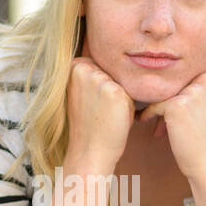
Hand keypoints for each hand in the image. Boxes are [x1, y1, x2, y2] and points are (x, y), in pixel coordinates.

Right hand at [65, 56, 133, 171]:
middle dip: (112, 88)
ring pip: (123, 81)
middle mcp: (84, 69)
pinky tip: (115, 117)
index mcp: (74, 65)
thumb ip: (92, 72)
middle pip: (113, 70)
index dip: (103, 84)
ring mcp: (99, 79)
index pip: (102, 63)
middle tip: (100, 109)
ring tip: (107, 113)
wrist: (89, 150)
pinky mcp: (115, 91)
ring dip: (122, 96)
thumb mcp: (83, 91)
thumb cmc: (89, 122)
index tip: (91, 101)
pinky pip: (131, 92)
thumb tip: (118, 55)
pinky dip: (128, 106)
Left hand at [136, 68, 205, 184]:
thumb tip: (163, 76)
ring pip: (164, 94)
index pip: (186, 77)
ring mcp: (194, 90)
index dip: (177, 93)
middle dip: (166, 101)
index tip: (172, 109)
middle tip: (162, 120)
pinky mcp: (178, 104)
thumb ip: (193, 88)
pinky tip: (144, 120)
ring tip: (156, 124)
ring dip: (158, 109)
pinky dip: (149, 114)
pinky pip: (155, 105)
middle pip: (174, 84)